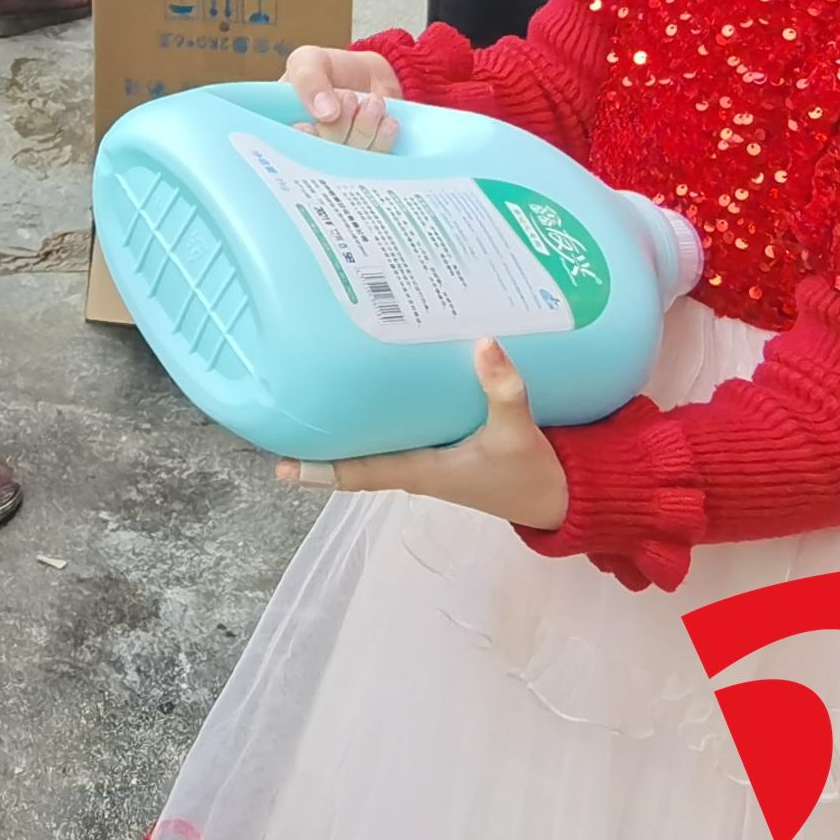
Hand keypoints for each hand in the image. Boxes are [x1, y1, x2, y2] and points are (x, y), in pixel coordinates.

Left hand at [273, 339, 569, 528]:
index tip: (280, 465)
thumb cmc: (532, 474)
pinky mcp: (443, 446)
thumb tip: (485, 342)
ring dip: (348, 422)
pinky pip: (401, 430)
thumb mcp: (518, 431)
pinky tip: (374, 382)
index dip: (320, 470)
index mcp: (423, 471)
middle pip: (355, 453)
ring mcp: (427, 458)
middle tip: (283, 405)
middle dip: (320, 438)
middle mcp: (416, 467)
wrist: (560, 498)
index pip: (359, 473)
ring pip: (375, 441)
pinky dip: (382, 413)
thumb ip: (504, 390)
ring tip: (314, 386)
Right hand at [282, 44, 402, 150]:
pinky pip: (375, 161)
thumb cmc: (332, 69)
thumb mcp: (310, 61)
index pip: (286, 149)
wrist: (370, 75)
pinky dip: (383, 140)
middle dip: (337, 129)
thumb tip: (325, 112)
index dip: (299, 142)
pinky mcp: (367, 159)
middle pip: (320, 157)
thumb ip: (309, 80)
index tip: (309, 125)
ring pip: (350, 160)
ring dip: (364, 129)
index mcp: (286, 130)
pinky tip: (387, 122)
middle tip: (349, 98)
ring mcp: (341, 159)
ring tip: (373, 103)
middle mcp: (311, 149)